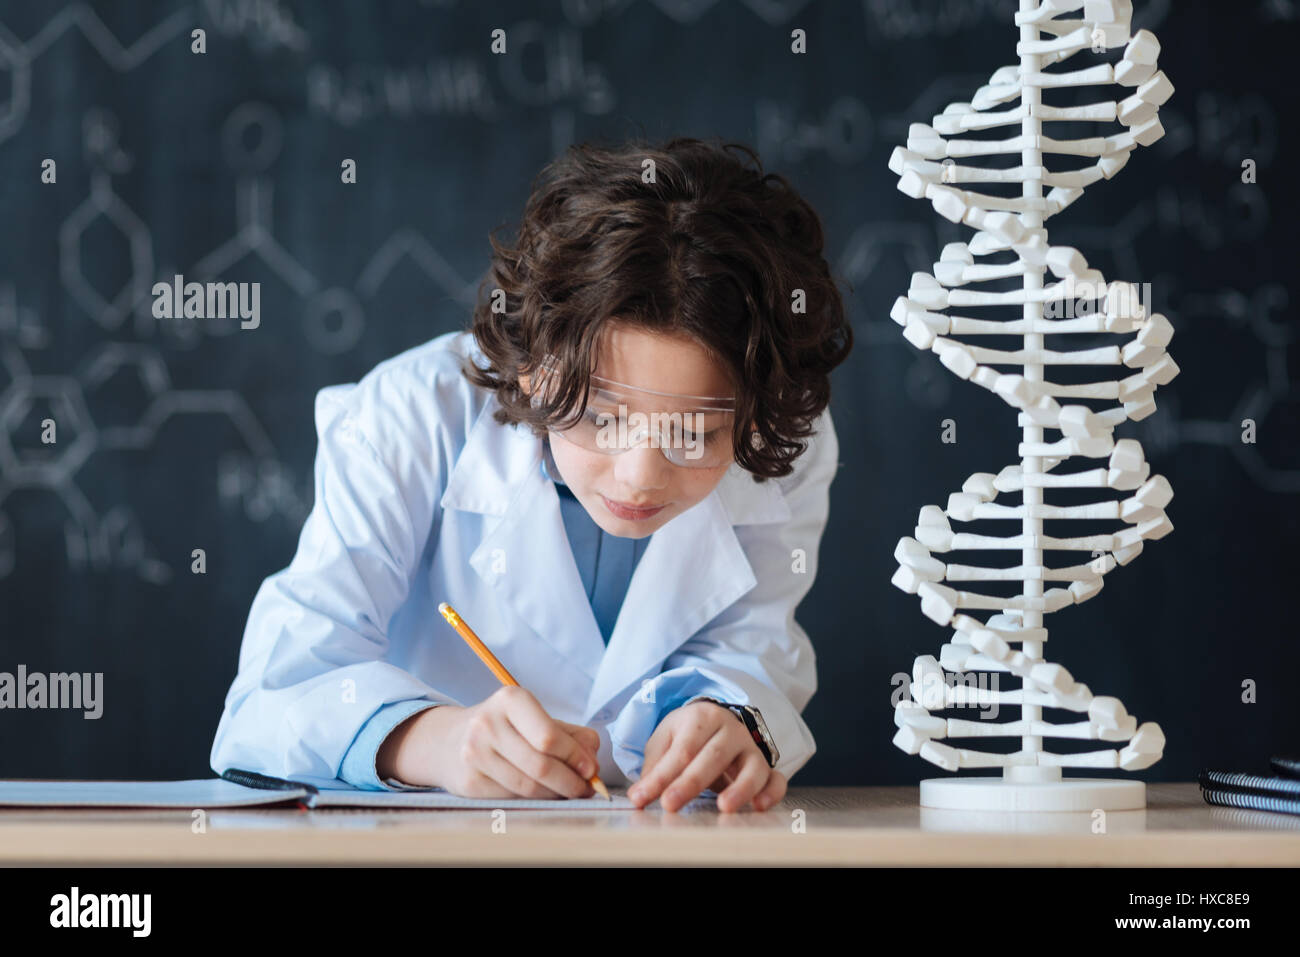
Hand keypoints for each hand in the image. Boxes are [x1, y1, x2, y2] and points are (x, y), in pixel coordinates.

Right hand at [378, 686, 600, 798]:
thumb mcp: (536, 718)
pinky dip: (536, 800)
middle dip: (571, 782)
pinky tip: (544, 795)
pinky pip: (513, 798)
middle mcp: (487, 724)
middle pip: (541, 765)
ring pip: (529, 787)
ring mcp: (474, 755)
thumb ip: (571, 735)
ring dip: (557, 794)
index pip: (549, 737)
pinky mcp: (469, 782)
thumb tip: (592, 761)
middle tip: (586, 788)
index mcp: (510, 699)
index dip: (575, 757)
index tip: (591, 769)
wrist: (449, 741)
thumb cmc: (505, 728)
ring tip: (570, 792)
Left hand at [627, 700, 786, 812]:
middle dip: (690, 782)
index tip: (641, 797)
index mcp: (702, 718)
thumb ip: (655, 767)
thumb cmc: (689, 734)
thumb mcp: (666, 739)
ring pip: (752, 768)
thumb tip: (639, 796)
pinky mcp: (766, 767)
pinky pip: (776, 779)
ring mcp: (752, 749)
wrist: (719, 720)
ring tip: (723, 807)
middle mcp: (731, 731)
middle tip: (670, 804)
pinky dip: (772, 793)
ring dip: (739, 789)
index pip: (682, 750)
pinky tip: (760, 806)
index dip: (661, 776)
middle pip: (713, 757)